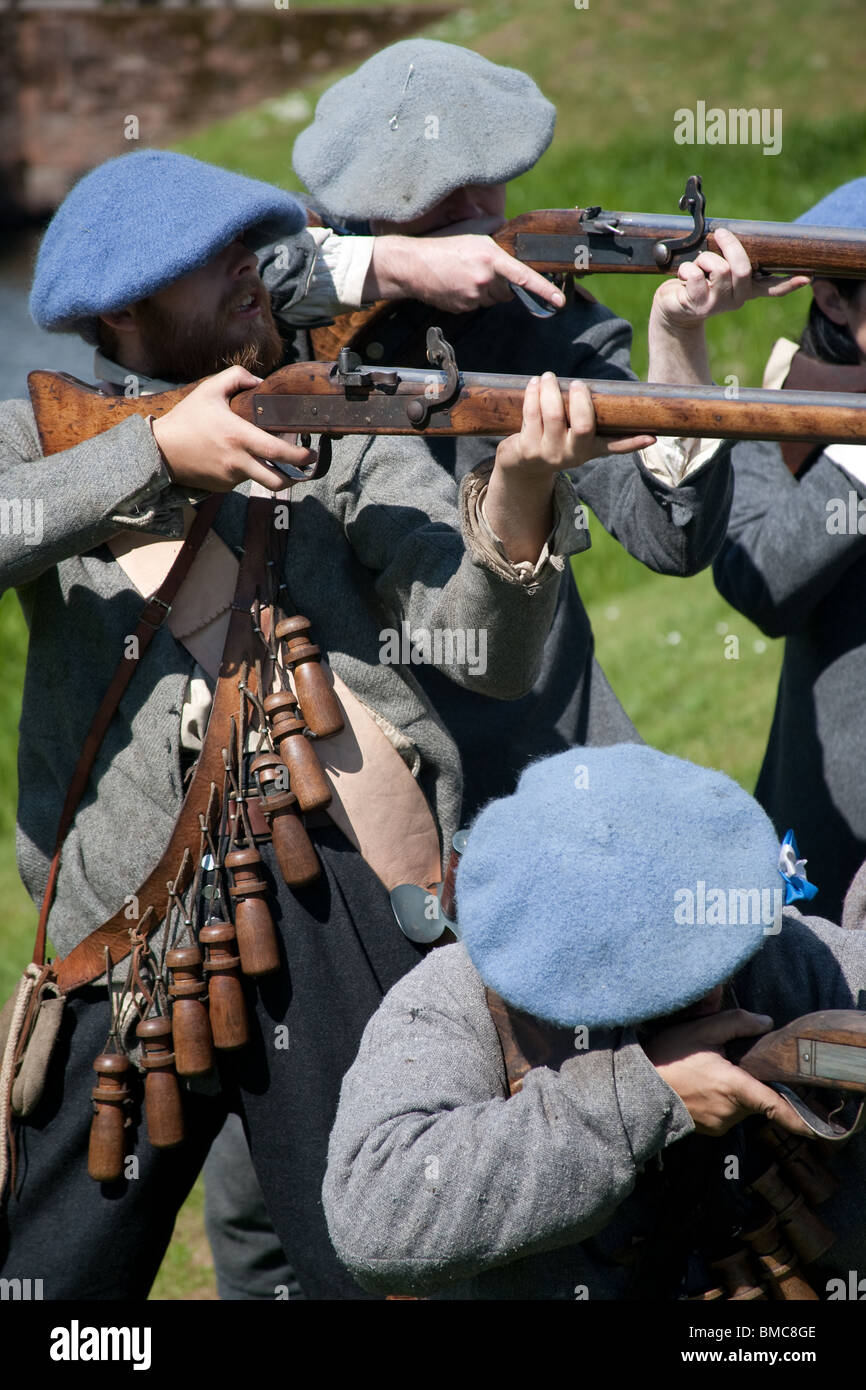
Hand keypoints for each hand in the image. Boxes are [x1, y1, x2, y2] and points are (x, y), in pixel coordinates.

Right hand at [152, 366, 315, 492]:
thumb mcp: (209, 389)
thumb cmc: (186, 419)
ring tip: (263, 456)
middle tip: (304, 468)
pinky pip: (241, 481)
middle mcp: (237, 462)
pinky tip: (234, 459)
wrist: (160, 451)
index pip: (279, 452)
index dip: (300, 456)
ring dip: (266, 470)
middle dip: (296, 477)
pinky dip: (245, 472)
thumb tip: (260, 382)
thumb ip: (237, 377)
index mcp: (239, 437)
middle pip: (277, 481)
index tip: (311, 454)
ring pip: (258, 479)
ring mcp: (230, 478)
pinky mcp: (222, 488)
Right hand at [367, 234, 566, 314]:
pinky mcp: (463, 308)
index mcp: (491, 258)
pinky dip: (471, 297)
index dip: (544, 290)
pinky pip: (476, 306)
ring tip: (465, 275)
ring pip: (492, 300)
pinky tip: (457, 284)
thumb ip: (493, 226)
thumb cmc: (441, 244)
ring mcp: (474, 296)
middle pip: (508, 291)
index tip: (559, 301)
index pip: (524, 276)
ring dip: (486, 291)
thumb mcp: (470, 229)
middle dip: (502, 284)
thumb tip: (507, 225)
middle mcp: (485, 279)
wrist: (412, 265)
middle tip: (483, 270)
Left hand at [494, 373, 654, 479]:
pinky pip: (532, 413)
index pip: (616, 447)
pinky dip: (533, 394)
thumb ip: (590, 422)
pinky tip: (534, 384)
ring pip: (553, 414)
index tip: (651, 437)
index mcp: (590, 449)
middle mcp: (573, 454)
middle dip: (580, 398)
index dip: (633, 442)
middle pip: (583, 425)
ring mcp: (550, 453)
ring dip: (550, 389)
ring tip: (548, 377)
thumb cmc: (555, 440)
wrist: (523, 467)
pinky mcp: (528, 449)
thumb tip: (606, 393)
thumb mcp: (576, 438)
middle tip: (577, 383)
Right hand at [644, 1008, 811, 1136]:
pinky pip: (725, 1113)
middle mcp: (729, 1111)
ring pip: (741, 1106)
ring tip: (708, 1072)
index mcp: (734, 1087)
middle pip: (757, 1099)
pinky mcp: (707, 1130)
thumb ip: (737, 1022)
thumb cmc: (668, 1056)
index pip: (774, 1107)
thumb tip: (765, 1023)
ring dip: (735, 1091)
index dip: (797, 1118)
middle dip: (750, 1081)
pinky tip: (700, 1084)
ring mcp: (718, 1123)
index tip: (816, 1127)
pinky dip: (721, 1100)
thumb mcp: (702, 1030)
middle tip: (727, 1061)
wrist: (637, 1085)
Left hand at [651, 227, 809, 332]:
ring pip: (719, 269)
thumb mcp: (717, 270)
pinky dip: (688, 268)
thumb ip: (730, 259)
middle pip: (742, 268)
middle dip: (731, 245)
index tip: (806, 278)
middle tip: (721, 233)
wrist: (672, 310)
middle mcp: (736, 299)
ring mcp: (717, 304)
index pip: (772, 289)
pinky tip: (684, 275)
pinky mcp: (697, 305)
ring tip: (696, 265)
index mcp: (745, 290)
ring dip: (705, 258)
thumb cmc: (695, 283)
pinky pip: (696, 276)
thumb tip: (732, 236)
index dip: (789, 283)